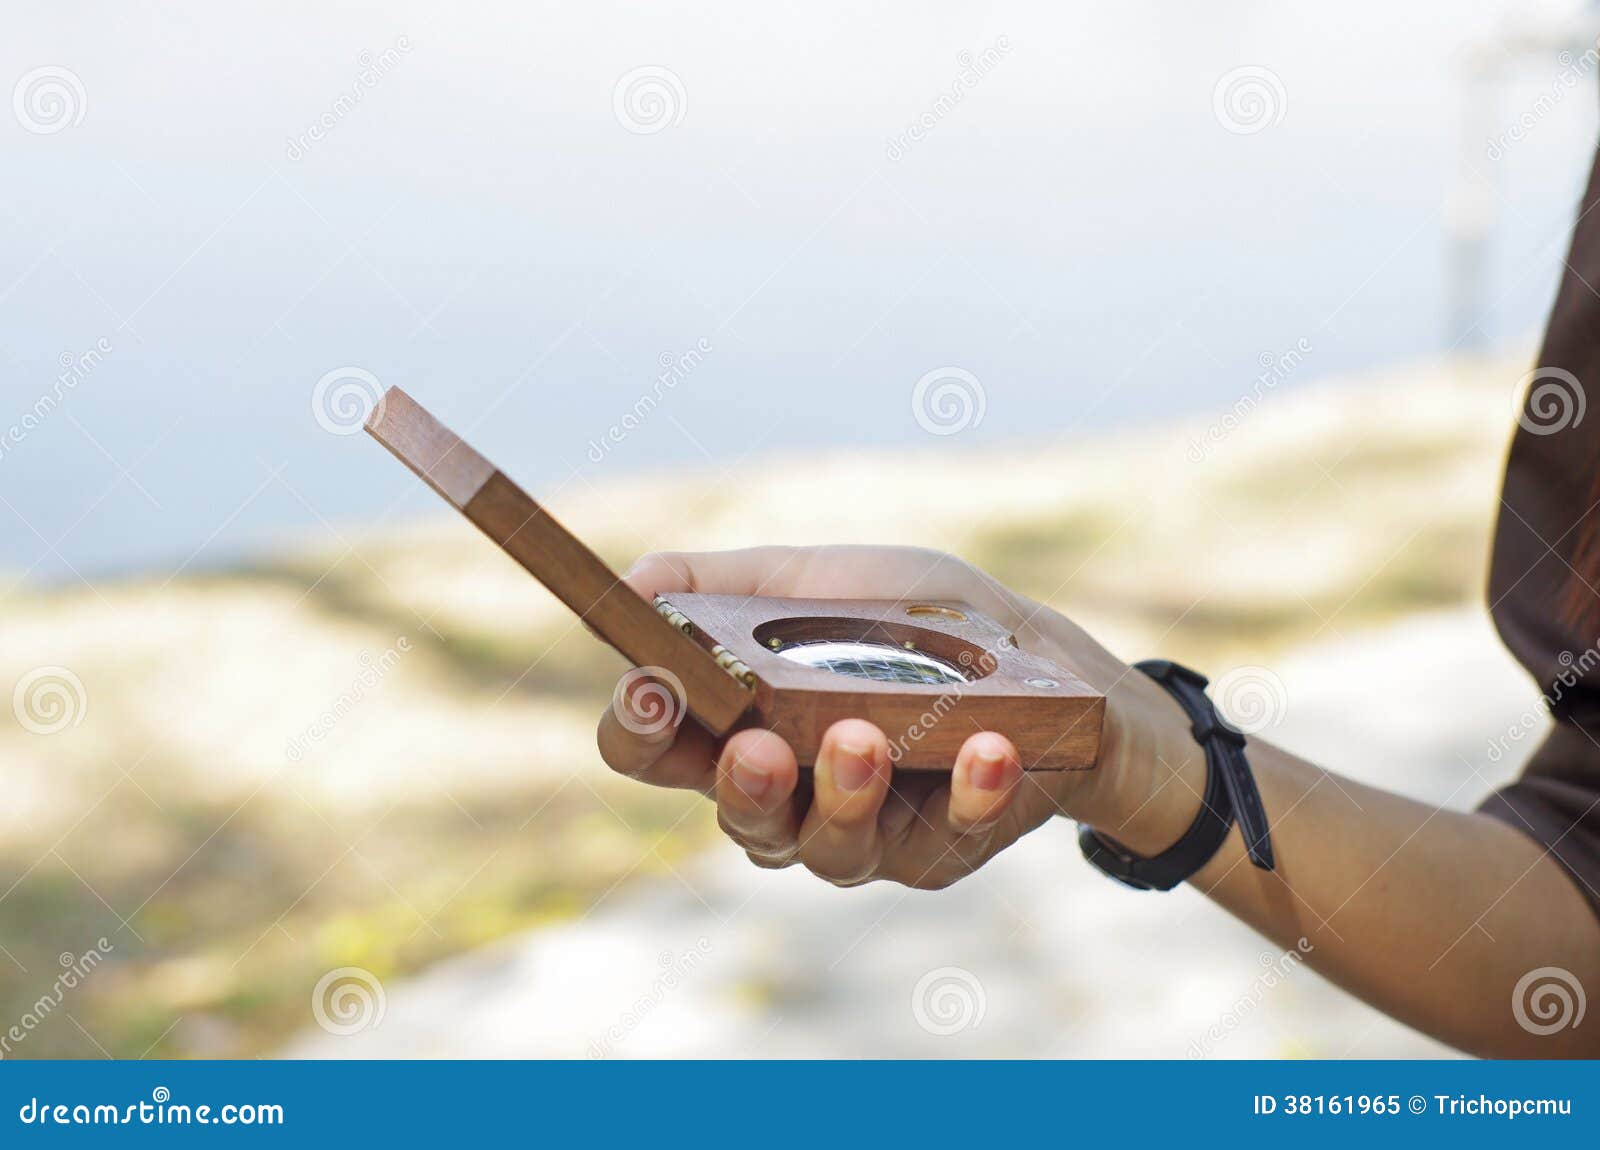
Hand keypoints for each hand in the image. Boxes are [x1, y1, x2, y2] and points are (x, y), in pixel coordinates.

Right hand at [595, 546, 1195, 887]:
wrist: (1037, 659)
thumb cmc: (908, 619)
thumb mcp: (817, 580)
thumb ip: (725, 584)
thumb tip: (637, 582)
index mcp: (736, 727)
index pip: (656, 750)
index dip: (637, 731)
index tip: (649, 691)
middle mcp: (786, 795)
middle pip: (736, 818)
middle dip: (744, 786)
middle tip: (759, 747)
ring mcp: (861, 832)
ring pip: (830, 847)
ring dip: (846, 795)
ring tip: (865, 738)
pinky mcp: (939, 852)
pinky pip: (947, 837)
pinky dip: (970, 792)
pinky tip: (990, 751)